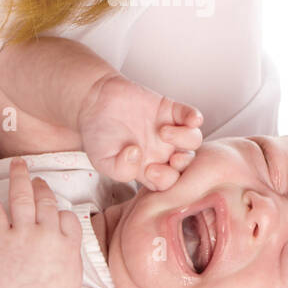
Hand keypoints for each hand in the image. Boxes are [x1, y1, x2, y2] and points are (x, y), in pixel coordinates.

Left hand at [0, 159, 82, 287]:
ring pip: (22, 196)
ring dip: (20, 177)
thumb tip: (67, 244)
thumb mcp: (73, 280)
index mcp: (68, 244)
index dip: (59, 211)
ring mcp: (22, 234)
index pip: (67, 216)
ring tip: (18, 165)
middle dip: (41, 186)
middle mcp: (47, 233)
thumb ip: (72, 255)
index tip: (53, 209)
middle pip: (46, 201)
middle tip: (37, 179)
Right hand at [77, 72, 202, 187]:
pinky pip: (191, 115)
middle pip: (186, 165)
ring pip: (192, 141)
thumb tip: (136, 156)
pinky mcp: (170, 110)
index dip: (166, 181)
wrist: (93, 103)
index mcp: (148, 169)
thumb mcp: (101, 160)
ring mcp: (168, 131)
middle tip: (170, 159)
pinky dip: (194, 117)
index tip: (150, 170)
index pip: (168, 183)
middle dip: (183, 165)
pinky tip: (190, 119)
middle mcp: (162, 152)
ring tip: (163, 131)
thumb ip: (119, 169)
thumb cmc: (97, 135)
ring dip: (185, 139)